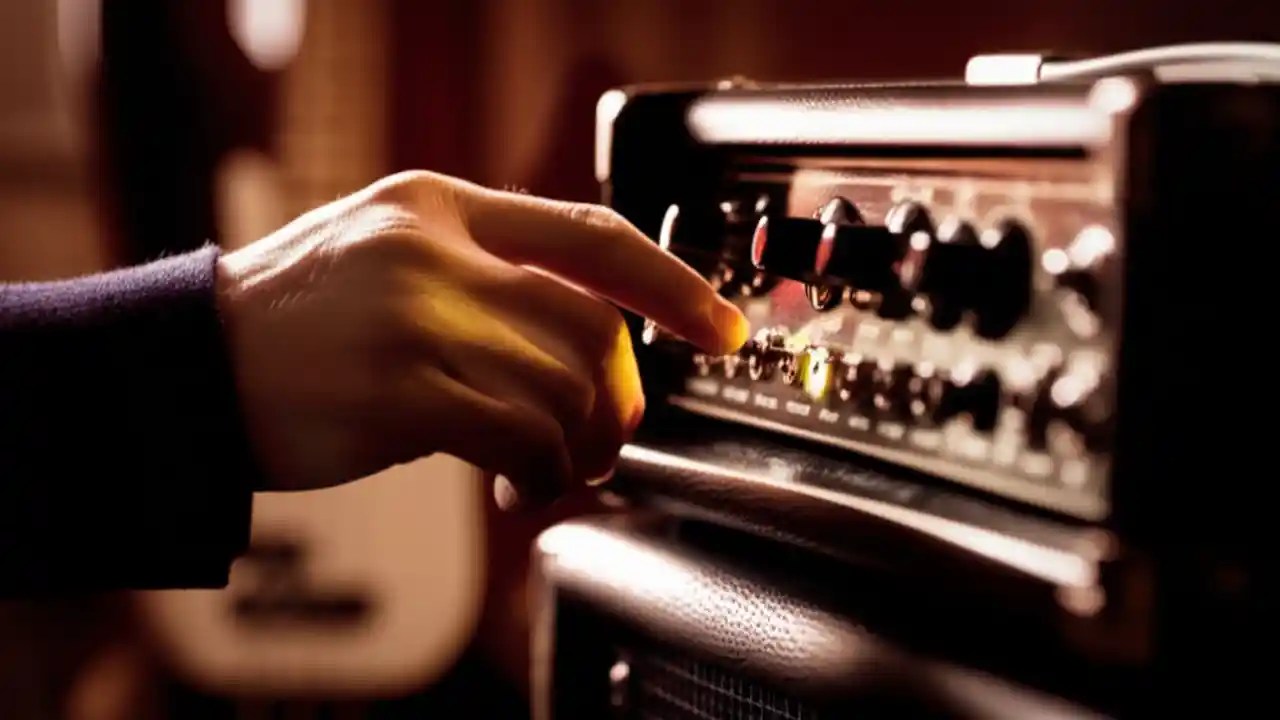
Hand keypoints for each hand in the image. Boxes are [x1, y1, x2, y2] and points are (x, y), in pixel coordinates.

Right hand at [216, 170, 747, 505]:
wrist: (184, 365)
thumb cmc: (296, 320)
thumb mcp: (389, 253)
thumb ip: (482, 270)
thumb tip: (590, 333)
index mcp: (441, 206)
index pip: (591, 234)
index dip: (671, 284)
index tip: (721, 327)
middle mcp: (435, 251)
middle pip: (592, 325)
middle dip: (619, 396)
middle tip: (604, 437)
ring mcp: (415, 318)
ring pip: (563, 386)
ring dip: (579, 445)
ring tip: (551, 467)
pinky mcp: (398, 392)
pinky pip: (519, 433)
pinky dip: (540, 471)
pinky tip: (516, 483)